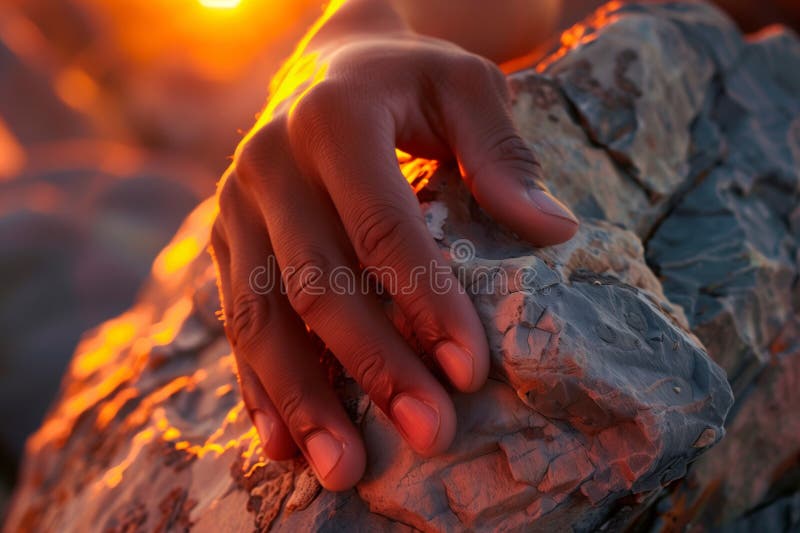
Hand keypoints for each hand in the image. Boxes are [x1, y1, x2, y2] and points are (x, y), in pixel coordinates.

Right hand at [210, 2, 577, 491]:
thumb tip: (553, 233)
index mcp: (331, 119)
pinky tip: (285, 445)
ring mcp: (234, 209)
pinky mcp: (224, 244)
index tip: (469, 371)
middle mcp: (268, 164)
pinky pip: (237, 325)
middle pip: (316, 284)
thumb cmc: (407, 81)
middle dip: (374, 366)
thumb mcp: (465, 85)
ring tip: (345, 468)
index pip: (382, 226)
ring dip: (304, 399)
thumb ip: (501, 152)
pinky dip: (260, 388)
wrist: (328, 66)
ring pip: (261, 318)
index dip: (425, 303)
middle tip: (429, 433)